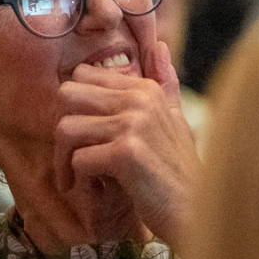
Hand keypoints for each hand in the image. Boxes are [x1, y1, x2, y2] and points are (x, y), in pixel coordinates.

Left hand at [50, 40, 199, 246]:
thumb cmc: (180, 172)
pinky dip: (80, 178)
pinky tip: (94, 189)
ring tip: (72, 179)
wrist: (196, 213)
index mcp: (146, 89)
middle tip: (68, 157)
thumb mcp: (176, 120)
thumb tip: (158, 45)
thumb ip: (164, 83)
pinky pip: (78, 158)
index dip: (74, 107)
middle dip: (62, 128)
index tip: (80, 134)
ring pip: (66, 128)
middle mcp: (140, 100)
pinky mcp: (126, 155)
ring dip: (63, 159)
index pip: (82, 76)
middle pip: (67, 95)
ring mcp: (133, 125)